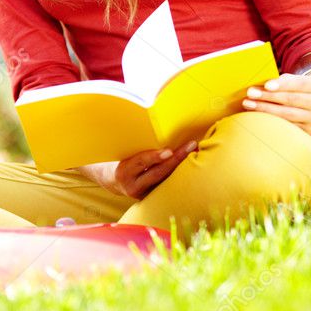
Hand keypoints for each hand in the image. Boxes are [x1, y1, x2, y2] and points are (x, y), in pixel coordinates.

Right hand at [81, 139, 198, 199]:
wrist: (114, 180)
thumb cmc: (122, 158)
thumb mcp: (125, 151)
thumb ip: (137, 142)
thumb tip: (151, 112)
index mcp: (124, 172)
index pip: (140, 162)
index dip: (154, 157)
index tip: (168, 151)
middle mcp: (133, 186)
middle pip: (158, 173)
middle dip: (176, 159)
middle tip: (191, 145)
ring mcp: (144, 195)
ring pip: (166, 181)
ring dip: (182, 167)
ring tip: (196, 152)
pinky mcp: (153, 198)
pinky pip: (168, 186)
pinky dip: (180, 175)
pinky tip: (191, 164)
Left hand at [241, 70, 310, 134]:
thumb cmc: (303, 87)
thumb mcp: (300, 79)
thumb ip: (285, 81)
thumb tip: (260, 86)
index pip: (299, 84)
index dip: (282, 84)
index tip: (266, 85)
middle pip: (290, 100)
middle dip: (268, 97)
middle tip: (250, 95)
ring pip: (288, 115)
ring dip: (265, 110)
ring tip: (249, 105)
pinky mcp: (308, 131)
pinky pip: (287, 127)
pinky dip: (271, 122)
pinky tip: (257, 117)